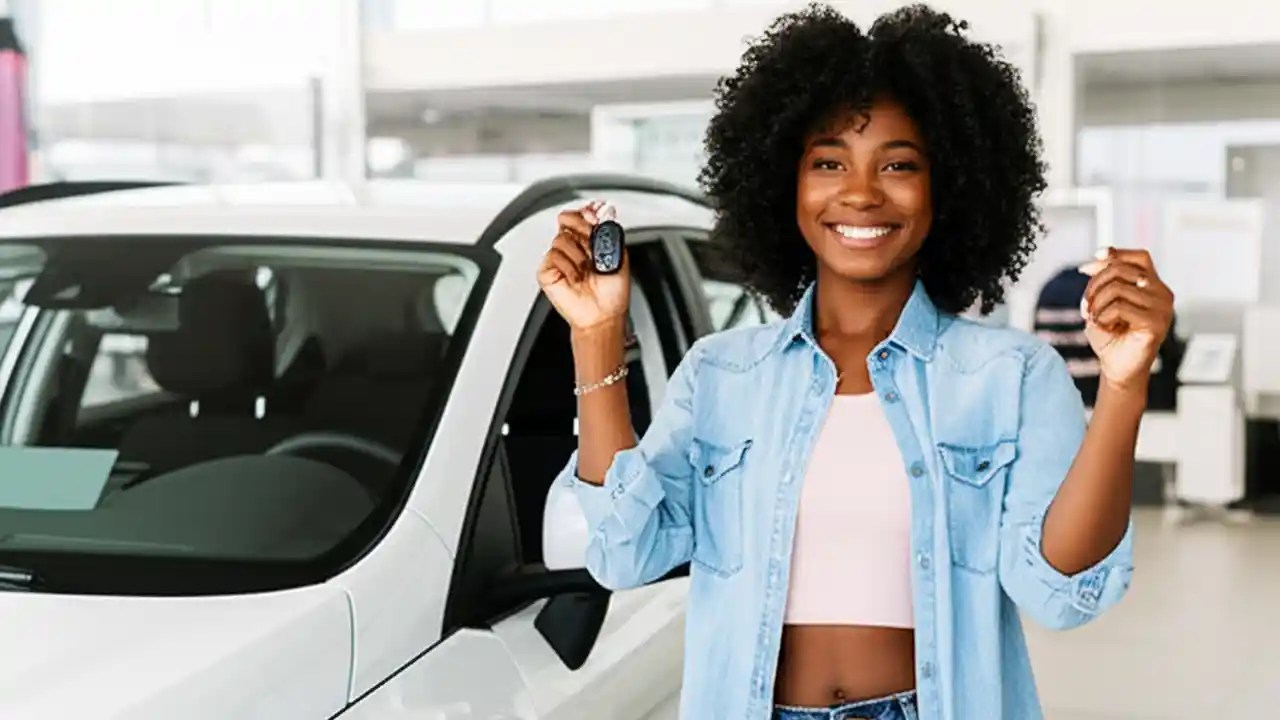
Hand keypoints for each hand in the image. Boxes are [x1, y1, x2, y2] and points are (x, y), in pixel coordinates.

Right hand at [537, 200, 629, 330]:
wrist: (603, 314)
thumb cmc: (612, 291)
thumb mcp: (619, 254)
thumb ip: (610, 230)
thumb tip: (606, 211)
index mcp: (590, 239)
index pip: (583, 214)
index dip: (588, 211)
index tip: (597, 215)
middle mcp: (573, 245)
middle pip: (567, 218)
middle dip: (582, 227)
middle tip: (592, 244)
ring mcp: (559, 257)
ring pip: (562, 238)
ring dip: (579, 256)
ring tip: (586, 271)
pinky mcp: (547, 270)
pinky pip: (553, 256)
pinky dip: (568, 268)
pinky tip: (575, 279)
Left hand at [1078, 247, 1174, 392]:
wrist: (1116, 367)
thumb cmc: (1110, 335)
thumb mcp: (1102, 301)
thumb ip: (1104, 278)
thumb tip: (1099, 256)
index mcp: (1153, 285)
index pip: (1139, 257)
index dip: (1116, 254)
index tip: (1090, 263)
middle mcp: (1163, 293)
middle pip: (1121, 270)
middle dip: (1094, 285)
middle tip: (1086, 306)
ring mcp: (1163, 308)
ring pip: (1117, 288)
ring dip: (1096, 304)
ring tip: (1094, 318)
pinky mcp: (1156, 323)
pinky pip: (1120, 307)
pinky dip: (1102, 316)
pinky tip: (1103, 326)